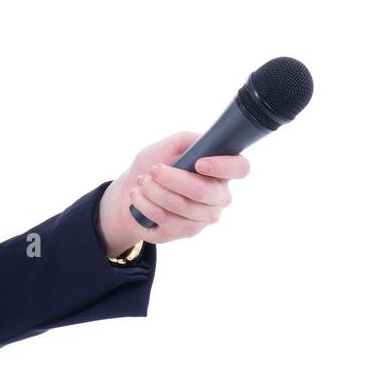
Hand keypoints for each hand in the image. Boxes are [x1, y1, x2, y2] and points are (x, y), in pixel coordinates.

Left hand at [96, 131, 248, 256]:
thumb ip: (185, 140)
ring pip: (182, 206)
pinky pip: (167, 220)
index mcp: (221, 171)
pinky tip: (138, 196)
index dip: (223, 166)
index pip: (240, 168)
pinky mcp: (187, 232)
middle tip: (154, 169)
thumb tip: (199, 141)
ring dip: (155, 191)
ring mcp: (204, 217)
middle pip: (204, 191)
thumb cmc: (155, 165)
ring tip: (141, 181)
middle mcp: (219, 197)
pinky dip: (147, 205)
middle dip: (173, 179)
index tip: (198, 163)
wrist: (133, 190)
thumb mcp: (166, 146)